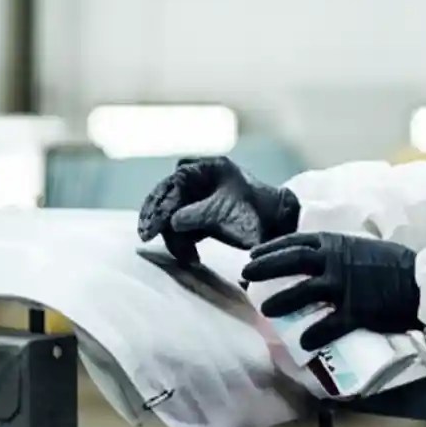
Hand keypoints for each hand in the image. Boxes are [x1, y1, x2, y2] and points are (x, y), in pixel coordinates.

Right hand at [138, 157, 299, 263]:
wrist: (278, 222)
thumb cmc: (258, 214)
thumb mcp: (228, 213)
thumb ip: (200, 215)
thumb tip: (173, 221)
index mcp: (207, 168)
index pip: (172, 185)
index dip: (158, 207)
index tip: (150, 228)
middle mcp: (198, 177)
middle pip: (165, 197)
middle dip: (156, 219)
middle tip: (147, 237)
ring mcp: (198, 194)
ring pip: (171, 214)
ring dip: (173, 237)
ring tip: (187, 258)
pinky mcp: (199, 213)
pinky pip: (180, 226)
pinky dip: (181, 241)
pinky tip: (190, 257)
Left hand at [242, 232, 422, 350]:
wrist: (422, 281)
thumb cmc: (393, 263)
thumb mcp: (361, 247)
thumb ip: (337, 251)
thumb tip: (316, 258)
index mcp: (336, 243)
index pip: (295, 242)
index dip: (270, 248)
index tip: (253, 254)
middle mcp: (335, 262)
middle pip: (290, 263)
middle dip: (264, 269)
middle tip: (246, 277)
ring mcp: (344, 287)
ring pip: (302, 293)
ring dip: (280, 302)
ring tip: (265, 310)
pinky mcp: (356, 311)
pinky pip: (328, 326)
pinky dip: (313, 335)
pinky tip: (303, 343)